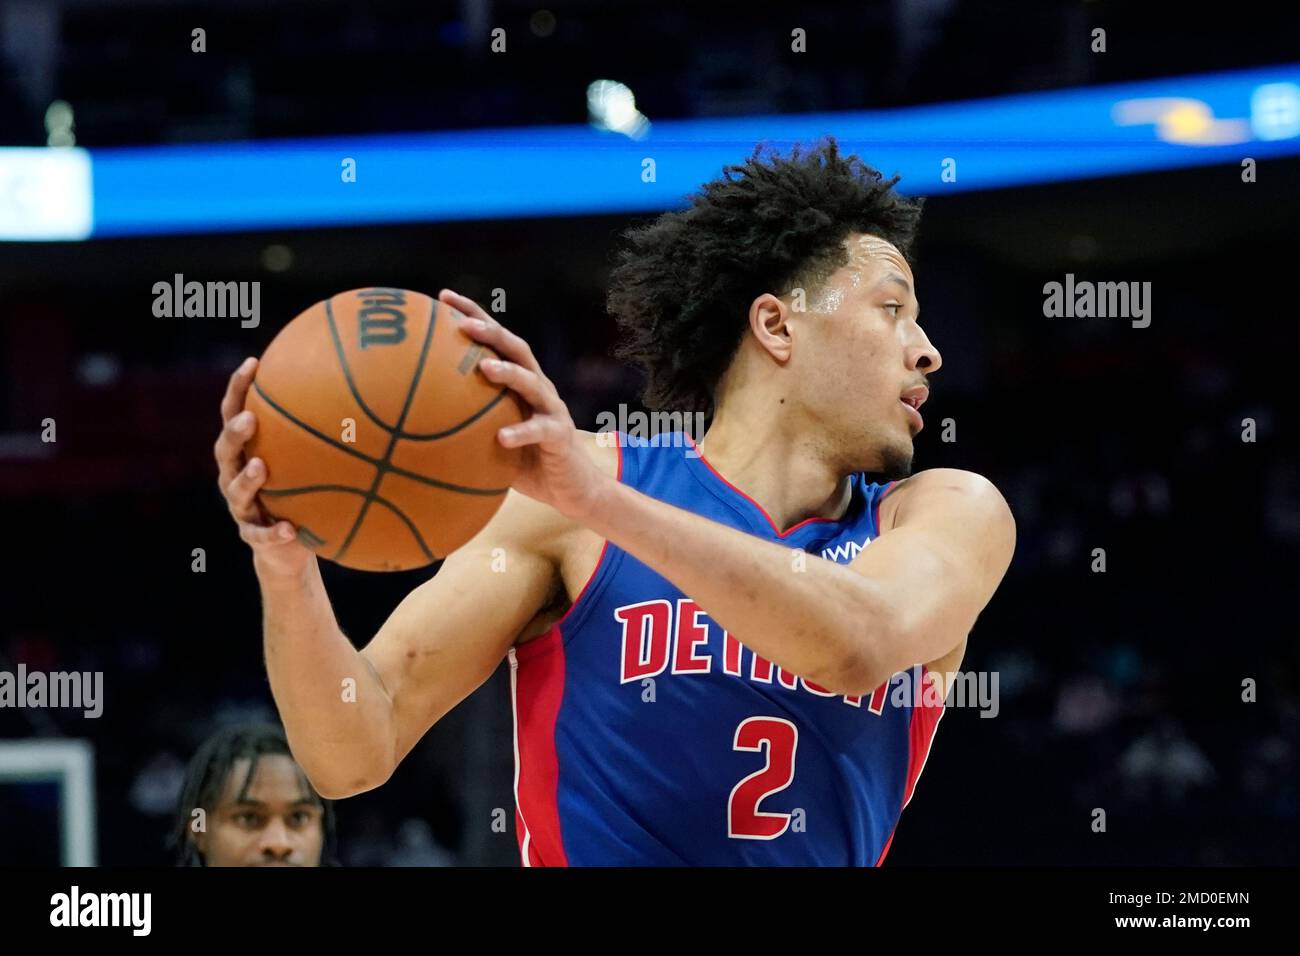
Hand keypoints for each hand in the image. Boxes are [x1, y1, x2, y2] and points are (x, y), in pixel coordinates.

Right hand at [214, 357, 313, 579]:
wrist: (287, 548)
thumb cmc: (300, 492)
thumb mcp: (307, 463)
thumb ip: (321, 434)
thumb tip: (365, 392)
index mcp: (245, 452)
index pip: (234, 414)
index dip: (239, 389)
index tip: (253, 362)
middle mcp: (235, 475)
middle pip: (225, 450)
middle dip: (235, 433)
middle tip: (251, 419)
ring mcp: (241, 508)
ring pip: (236, 491)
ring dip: (248, 479)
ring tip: (262, 467)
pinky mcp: (253, 537)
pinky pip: (261, 535)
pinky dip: (273, 532)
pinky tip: (289, 528)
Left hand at [440, 288, 608, 519]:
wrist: (571, 488)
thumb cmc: (524, 462)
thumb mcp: (489, 438)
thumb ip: (463, 424)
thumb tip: (407, 425)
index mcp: (519, 382)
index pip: (496, 341)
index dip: (473, 315)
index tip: (442, 298)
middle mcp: (538, 387)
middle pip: (516, 349)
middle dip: (491, 332)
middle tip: (462, 324)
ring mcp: (552, 409)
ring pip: (532, 382)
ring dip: (508, 372)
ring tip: (484, 368)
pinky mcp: (561, 436)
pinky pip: (541, 430)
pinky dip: (521, 432)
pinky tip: (501, 437)